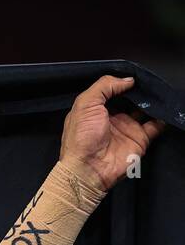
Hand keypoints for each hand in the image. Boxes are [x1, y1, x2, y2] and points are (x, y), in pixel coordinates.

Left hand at [59, 75, 164, 191]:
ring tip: (157, 93)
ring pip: (145, 109)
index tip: (134, 76)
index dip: (122, 82)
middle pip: (130, 99)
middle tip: (148, 82)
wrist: (88, 169)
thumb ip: (104, 86)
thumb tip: (127, 80)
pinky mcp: (139, 139)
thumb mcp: (85, 104)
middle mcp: (112, 118)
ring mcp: (127, 128)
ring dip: (152, 101)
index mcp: (96, 109)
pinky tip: (163, 109)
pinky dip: (162, 117)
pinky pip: (155, 125)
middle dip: (140, 90)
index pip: (112, 91)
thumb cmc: (81, 137)